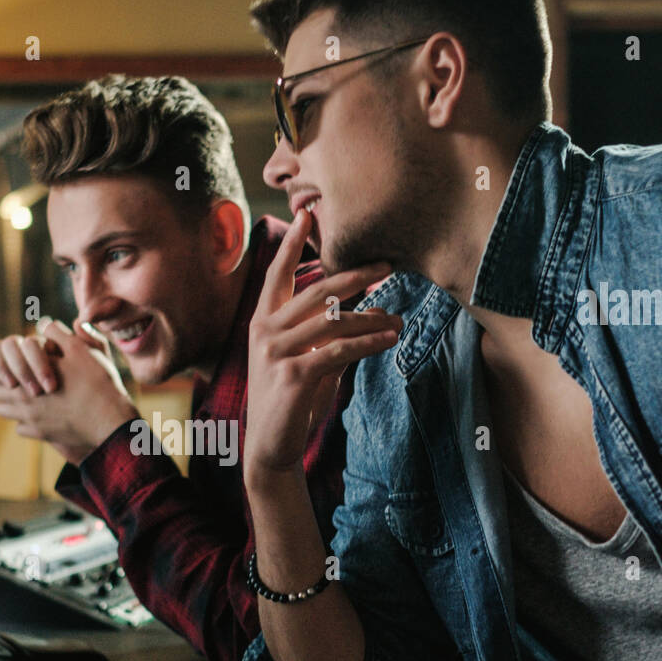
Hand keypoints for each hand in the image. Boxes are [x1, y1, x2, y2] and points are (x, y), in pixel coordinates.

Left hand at [0, 320, 137, 465]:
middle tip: (15, 374)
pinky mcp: (41, 435)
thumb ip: (58, 333)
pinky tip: (41, 412)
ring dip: (10, 401)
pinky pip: (20, 428)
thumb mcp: (80, 349)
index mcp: (27, 375)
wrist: (110, 420)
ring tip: (27, 393)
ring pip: (2, 410)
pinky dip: (25, 420)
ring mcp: (30, 420)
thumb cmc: (96, 382)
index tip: (5, 359)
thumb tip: (43, 324)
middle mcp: (22, 400)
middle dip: (0, 381)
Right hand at [244, 208, 400, 483]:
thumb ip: (322, 335)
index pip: (278, 276)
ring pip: (333, 322)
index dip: (293, 245)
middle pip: (316, 291)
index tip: (308, 215)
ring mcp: (276, 353)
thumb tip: (362, 314)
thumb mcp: (303, 361)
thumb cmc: (289, 402)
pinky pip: (338, 351)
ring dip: (372, 317)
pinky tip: (390, 339)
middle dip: (354, 274)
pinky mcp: (293, 375)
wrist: (271, 445)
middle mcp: (265, 332)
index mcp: (262, 322)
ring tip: (399, 316)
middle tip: (386, 263)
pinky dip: (368, 343)